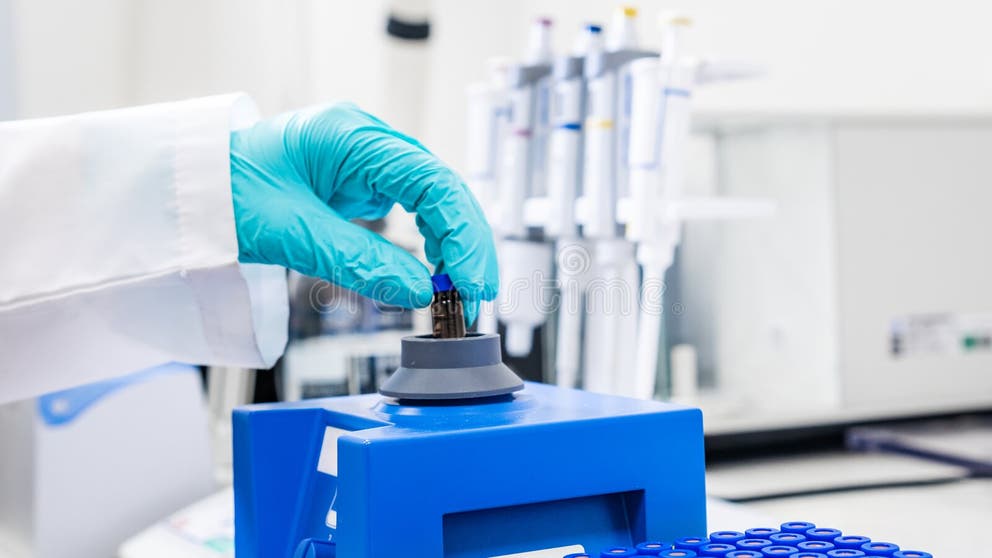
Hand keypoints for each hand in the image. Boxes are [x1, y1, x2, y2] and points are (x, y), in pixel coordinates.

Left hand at [230, 103, 497, 323]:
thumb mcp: (288, 233)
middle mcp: (368, 142)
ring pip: (434, 201)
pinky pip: (411, 211)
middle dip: (466, 243)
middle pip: (443, 189)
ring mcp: (368, 161)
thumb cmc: (221, 192)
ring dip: (454, 245)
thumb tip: (419, 292)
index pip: (433, 180)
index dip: (462, 232)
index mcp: (352, 137)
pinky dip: (430, 243)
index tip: (470, 281)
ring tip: (462, 291)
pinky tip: (437, 271)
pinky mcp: (362, 183)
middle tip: (477, 295)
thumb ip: (358, 261)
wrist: (188, 186)